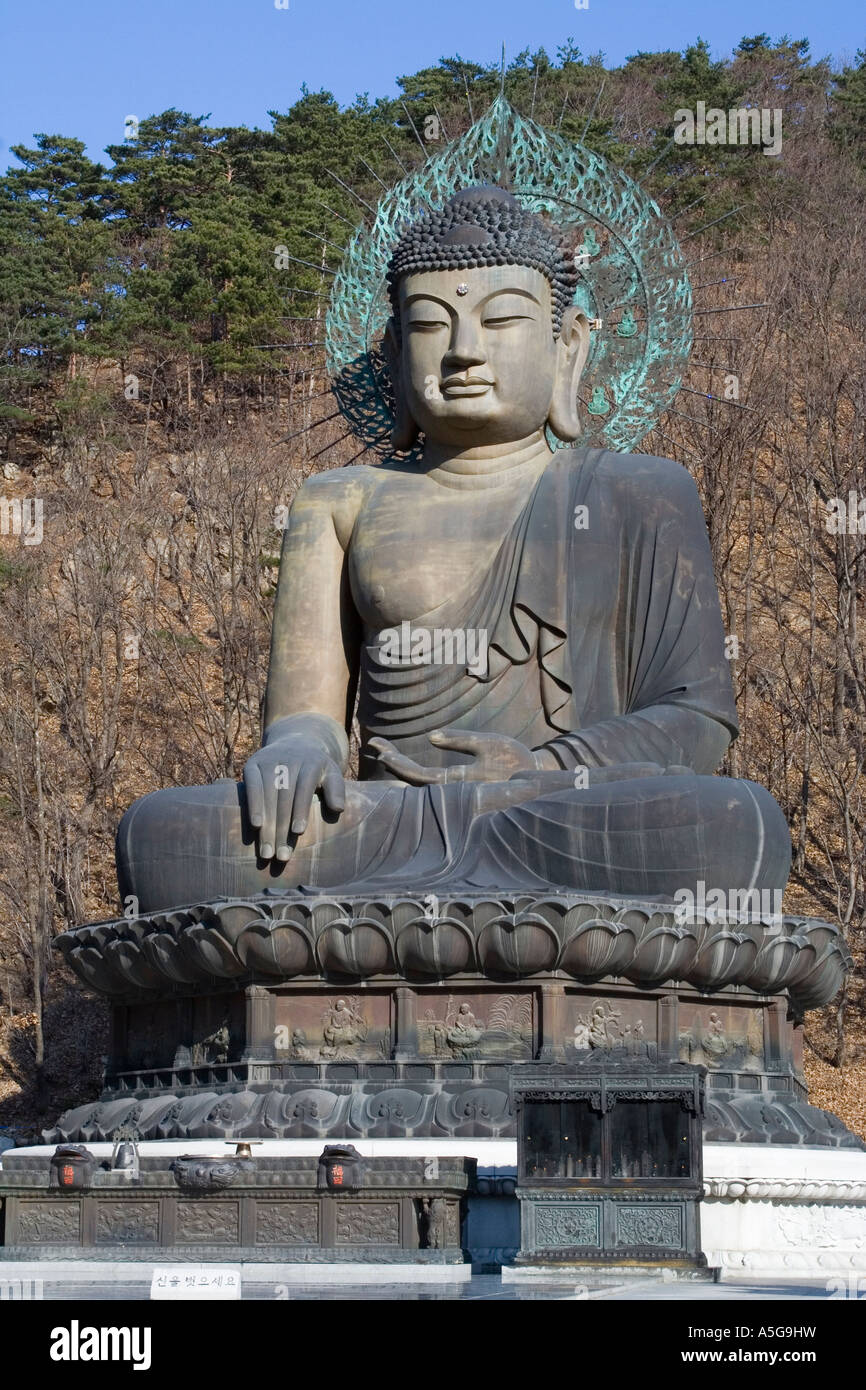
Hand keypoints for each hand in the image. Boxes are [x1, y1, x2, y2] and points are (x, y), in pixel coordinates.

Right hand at [243, 734, 344, 860]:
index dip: (301, 810)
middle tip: (281, 856)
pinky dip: (252, 807)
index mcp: (311, 762)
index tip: (298, 833)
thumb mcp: (332, 774)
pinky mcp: (253, 764)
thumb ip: (337, 790)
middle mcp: (288, 759)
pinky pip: (251, 787)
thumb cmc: (317, 768)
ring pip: (266, 795)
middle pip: (284, 797)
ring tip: (267, 852)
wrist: (296, 741)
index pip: (304, 788)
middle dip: (281, 827)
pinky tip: (255, 827)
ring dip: (266, 825)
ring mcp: (269, 761)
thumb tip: (339, 808)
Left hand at [368, 728, 540, 784]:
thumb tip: (429, 738)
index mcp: (458, 782)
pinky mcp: (459, 790)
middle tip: (374, 744)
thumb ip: (459, 740)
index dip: (397, 764)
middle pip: (413, 782)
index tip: (380, 749)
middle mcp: (452, 793)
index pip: (418, 776)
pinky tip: (403, 766)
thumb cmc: (514, 759)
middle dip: (393, 762)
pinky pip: (429, 785)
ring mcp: (455, 794)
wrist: (536, 782)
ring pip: (419, 785)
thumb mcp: (489, 742)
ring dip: (401, 768)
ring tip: (383, 751)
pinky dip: (413, 774)